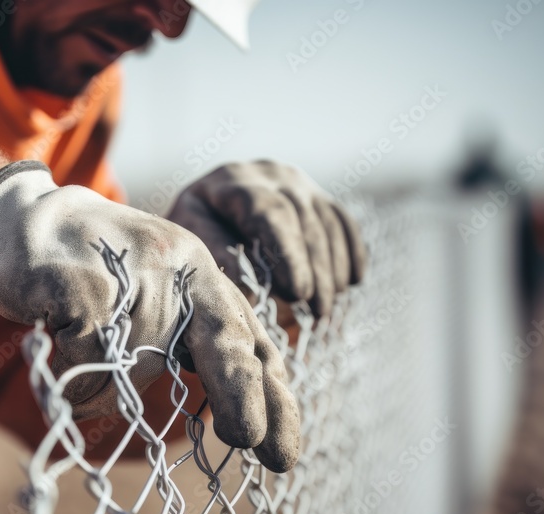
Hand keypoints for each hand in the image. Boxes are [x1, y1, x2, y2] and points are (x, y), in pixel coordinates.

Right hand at [0, 162, 300, 472]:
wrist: (13, 218)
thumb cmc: (89, 271)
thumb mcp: (154, 291)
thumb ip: (189, 336)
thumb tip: (240, 411)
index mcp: (200, 274)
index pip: (247, 337)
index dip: (271, 394)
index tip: (280, 451)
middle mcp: (178, 266)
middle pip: (224, 343)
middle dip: (241, 395)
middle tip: (248, 440)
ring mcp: (132, 272)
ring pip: (134, 369)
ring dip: (102, 385)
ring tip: (75, 344)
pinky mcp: (85, 282)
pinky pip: (88, 361)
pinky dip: (70, 371)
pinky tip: (54, 335)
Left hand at [167, 161, 366, 316]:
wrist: (203, 213)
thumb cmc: (192, 235)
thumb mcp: (191, 242)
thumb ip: (216, 258)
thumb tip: (251, 289)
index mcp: (235, 180)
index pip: (270, 213)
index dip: (288, 254)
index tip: (298, 292)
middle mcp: (272, 173)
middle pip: (303, 220)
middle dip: (315, 269)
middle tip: (317, 310)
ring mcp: (298, 182)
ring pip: (327, 223)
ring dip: (332, 268)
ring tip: (327, 308)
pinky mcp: (317, 196)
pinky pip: (343, 222)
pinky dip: (351, 252)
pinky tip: (352, 281)